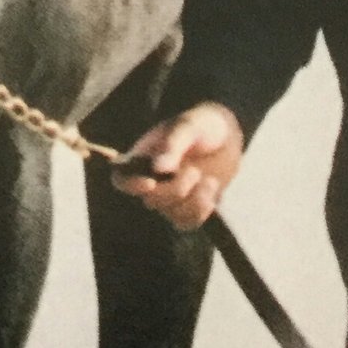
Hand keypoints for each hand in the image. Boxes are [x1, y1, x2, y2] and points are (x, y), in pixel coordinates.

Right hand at [112, 103, 245, 230]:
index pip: (121, 178)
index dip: (129, 185)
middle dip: (175, 189)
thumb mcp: (188, 127)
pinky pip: (187, 222)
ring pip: (171, 214)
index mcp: (141, 158)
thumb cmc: (200, 125)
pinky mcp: (188, 208)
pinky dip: (201, 210)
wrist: (226, 136)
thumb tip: (157, 168)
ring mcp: (169, 197)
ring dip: (193, 200)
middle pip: (150, 200)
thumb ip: (173, 145)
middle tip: (194, 171)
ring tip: (209, 180)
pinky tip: (211, 191)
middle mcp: (151, 181)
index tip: (150, 183)